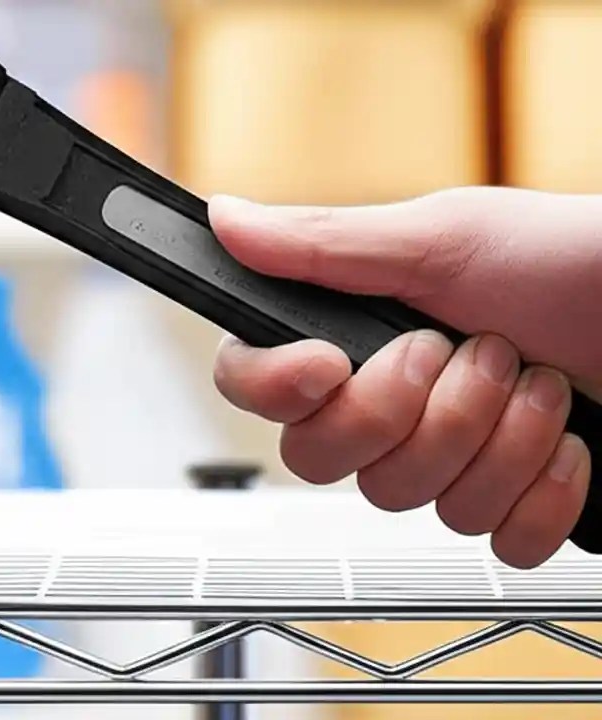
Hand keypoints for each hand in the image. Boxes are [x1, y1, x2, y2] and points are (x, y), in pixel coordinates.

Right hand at [208, 187, 601, 568]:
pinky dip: (541, 495)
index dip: (273, 387)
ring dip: (495, 438)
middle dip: (414, 411)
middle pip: (324, 460)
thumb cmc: (572, 260)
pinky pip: (495, 542)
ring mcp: (449, 461)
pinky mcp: (513, 505)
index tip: (328, 362)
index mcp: (355, 338)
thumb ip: (325, 243)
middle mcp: (389, 405)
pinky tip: (568, 443)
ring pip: (415, 502)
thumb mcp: (444, 237)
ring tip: (538, 378)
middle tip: (473, 349)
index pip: (251, 386)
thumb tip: (224, 218)